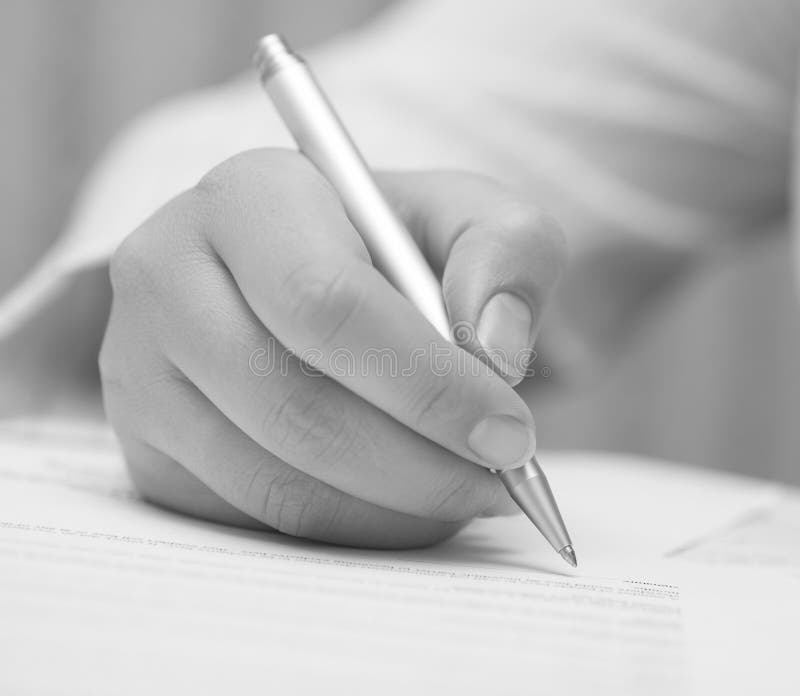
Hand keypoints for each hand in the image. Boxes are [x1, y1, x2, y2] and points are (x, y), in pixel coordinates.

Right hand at [100, 149, 565, 547]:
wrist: (302, 272)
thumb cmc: (388, 244)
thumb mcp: (467, 216)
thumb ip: (506, 254)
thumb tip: (495, 351)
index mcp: (247, 198)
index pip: (327, 305)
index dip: (427, 384)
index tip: (510, 435)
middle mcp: (167, 276)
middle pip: (295, 407)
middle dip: (417, 466)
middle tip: (496, 484)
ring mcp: (139, 369)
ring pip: (272, 480)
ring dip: (389, 510)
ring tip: (459, 493)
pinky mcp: (144, 444)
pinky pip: (249, 517)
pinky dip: (344, 528)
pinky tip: (396, 501)